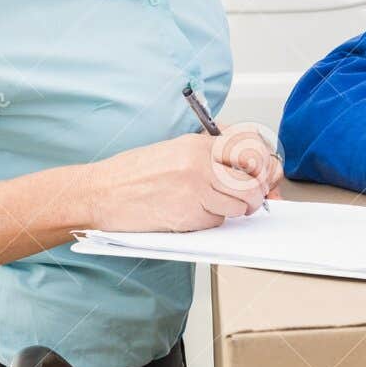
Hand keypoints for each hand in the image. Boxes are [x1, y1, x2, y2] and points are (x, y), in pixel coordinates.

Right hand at [82, 125, 283, 232]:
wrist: (102, 193)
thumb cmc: (134, 173)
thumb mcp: (175, 149)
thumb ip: (210, 154)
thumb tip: (248, 166)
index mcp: (199, 144)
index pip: (251, 151)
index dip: (263, 167)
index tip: (263, 175)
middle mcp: (201, 165)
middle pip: (252, 182)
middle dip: (256, 195)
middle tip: (250, 199)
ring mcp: (195, 191)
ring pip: (240, 206)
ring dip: (235, 211)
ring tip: (218, 207)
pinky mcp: (188, 216)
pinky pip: (217, 222)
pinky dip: (212, 222)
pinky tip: (195, 214)